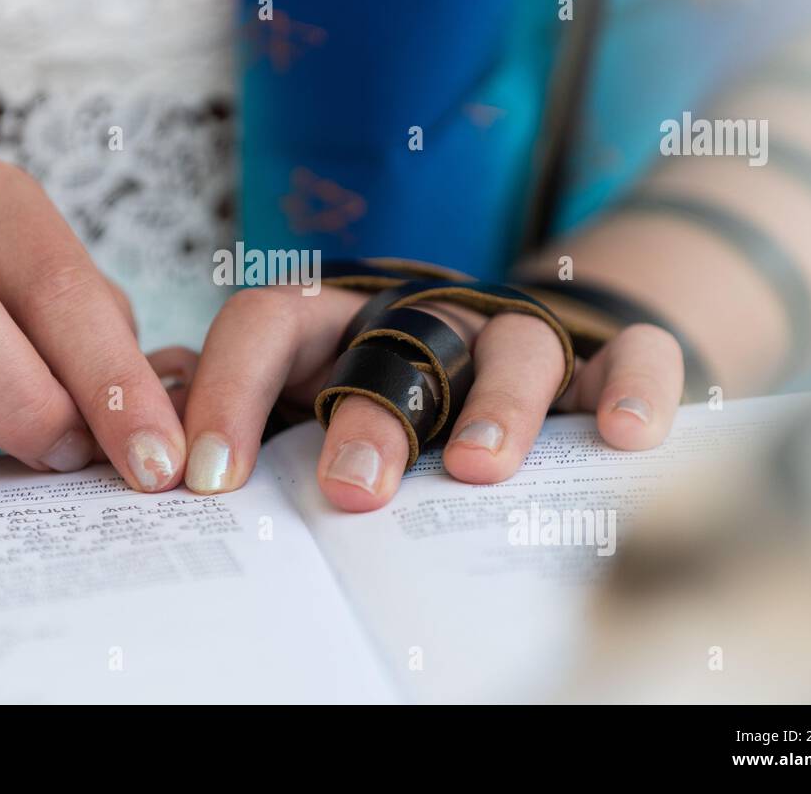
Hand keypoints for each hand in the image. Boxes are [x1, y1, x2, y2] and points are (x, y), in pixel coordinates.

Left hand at [179, 284, 684, 510]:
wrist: (511, 374)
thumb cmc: (385, 411)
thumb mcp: (313, 418)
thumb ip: (257, 435)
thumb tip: (177, 475)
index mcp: (337, 324)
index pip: (268, 322)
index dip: (229, 389)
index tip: (205, 479)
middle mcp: (425, 319)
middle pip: (394, 345)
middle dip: (371, 416)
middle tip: (350, 490)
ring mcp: (512, 338)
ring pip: (512, 345)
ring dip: (496, 405)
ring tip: (479, 470)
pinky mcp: (599, 363)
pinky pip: (632, 354)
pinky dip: (634, 387)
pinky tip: (623, 439)